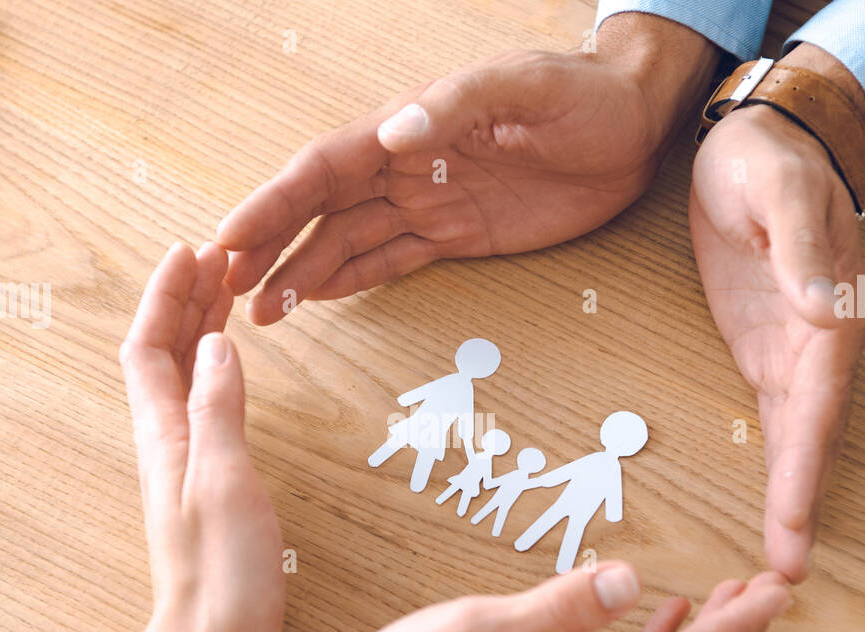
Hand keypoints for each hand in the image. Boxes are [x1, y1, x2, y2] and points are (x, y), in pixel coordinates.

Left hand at [120, 242, 285, 631]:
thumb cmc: (222, 573)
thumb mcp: (225, 480)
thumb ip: (220, 410)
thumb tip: (218, 344)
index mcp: (165, 437)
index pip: (149, 347)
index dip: (165, 296)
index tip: (191, 250)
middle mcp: (170, 446)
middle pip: (166, 357)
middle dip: (186, 302)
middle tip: (218, 260)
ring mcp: (189, 468)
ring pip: (187, 381)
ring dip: (201, 334)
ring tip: (227, 297)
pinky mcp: (212, 490)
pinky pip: (209, 410)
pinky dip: (221, 375)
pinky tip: (237, 373)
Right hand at [218, 14, 718, 323]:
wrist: (634, 127)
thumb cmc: (581, 94)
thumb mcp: (523, 87)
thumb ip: (455, 107)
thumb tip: (390, 135)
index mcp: (408, 128)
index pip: (322, 169)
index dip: (273, 204)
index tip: (230, 238)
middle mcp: (405, 167)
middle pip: (321, 210)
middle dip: (272, 246)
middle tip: (230, 287)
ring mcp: (428, 204)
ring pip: (349, 242)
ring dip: (303, 274)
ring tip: (262, 312)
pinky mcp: (457, 236)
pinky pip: (392, 260)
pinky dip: (353, 280)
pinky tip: (318, 299)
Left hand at [688, 45, 864, 581]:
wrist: (759, 140)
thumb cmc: (767, 160)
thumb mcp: (779, 191)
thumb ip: (800, 252)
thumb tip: (827, 312)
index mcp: (831, 313)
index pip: (817, 405)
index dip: (804, 466)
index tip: (793, 522)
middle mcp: (822, 342)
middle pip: (811, 437)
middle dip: (801, 504)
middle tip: (788, 572)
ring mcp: (794, 349)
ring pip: (795, 436)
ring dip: (792, 495)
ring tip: (785, 557)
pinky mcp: (765, 348)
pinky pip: (774, 415)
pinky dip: (777, 462)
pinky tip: (778, 502)